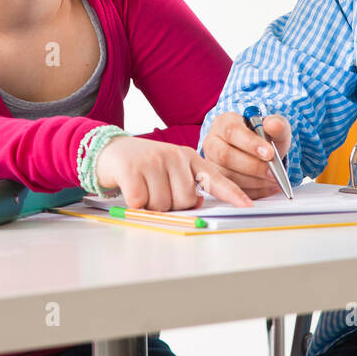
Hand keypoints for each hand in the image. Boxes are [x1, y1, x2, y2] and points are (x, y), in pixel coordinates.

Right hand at [94, 136, 252, 211]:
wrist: (110, 149)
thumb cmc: (144, 165)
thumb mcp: (170, 168)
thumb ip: (187, 183)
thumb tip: (197, 202)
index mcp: (188, 157)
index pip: (215, 177)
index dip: (232, 193)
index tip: (246, 206)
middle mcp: (174, 156)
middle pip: (186, 200)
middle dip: (172, 205)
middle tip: (157, 191)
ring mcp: (153, 161)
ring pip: (163, 204)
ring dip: (151, 205)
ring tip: (144, 188)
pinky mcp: (132, 169)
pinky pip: (141, 203)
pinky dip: (135, 204)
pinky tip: (131, 189)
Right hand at [199, 111, 292, 198]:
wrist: (260, 151)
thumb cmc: (263, 136)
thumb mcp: (274, 126)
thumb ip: (277, 125)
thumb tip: (274, 124)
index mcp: (224, 123)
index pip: (232, 131)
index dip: (250, 144)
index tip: (269, 154)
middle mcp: (212, 142)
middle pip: (225, 155)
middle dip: (253, 167)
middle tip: (273, 172)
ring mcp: (212, 163)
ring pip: (227, 176)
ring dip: (254, 181)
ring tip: (272, 180)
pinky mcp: (214, 181)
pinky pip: (230, 190)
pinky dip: (253, 191)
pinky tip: (267, 187)